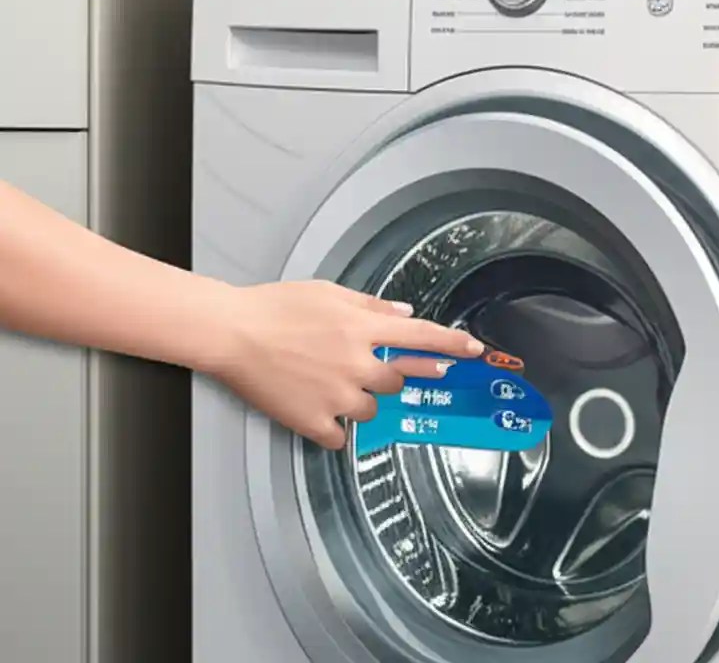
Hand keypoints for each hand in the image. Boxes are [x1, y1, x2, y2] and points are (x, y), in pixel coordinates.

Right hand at [205, 280, 482, 449]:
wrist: (231, 333)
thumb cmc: (275, 306)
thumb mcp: (329, 293)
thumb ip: (372, 306)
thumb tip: (405, 314)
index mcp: (363, 328)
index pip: (424, 337)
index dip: (454, 345)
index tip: (475, 352)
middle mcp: (358, 363)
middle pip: (400, 379)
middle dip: (390, 374)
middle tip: (366, 367)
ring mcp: (338, 396)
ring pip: (372, 409)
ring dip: (359, 400)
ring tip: (326, 382)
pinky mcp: (315, 422)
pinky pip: (341, 437)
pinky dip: (334, 428)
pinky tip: (317, 411)